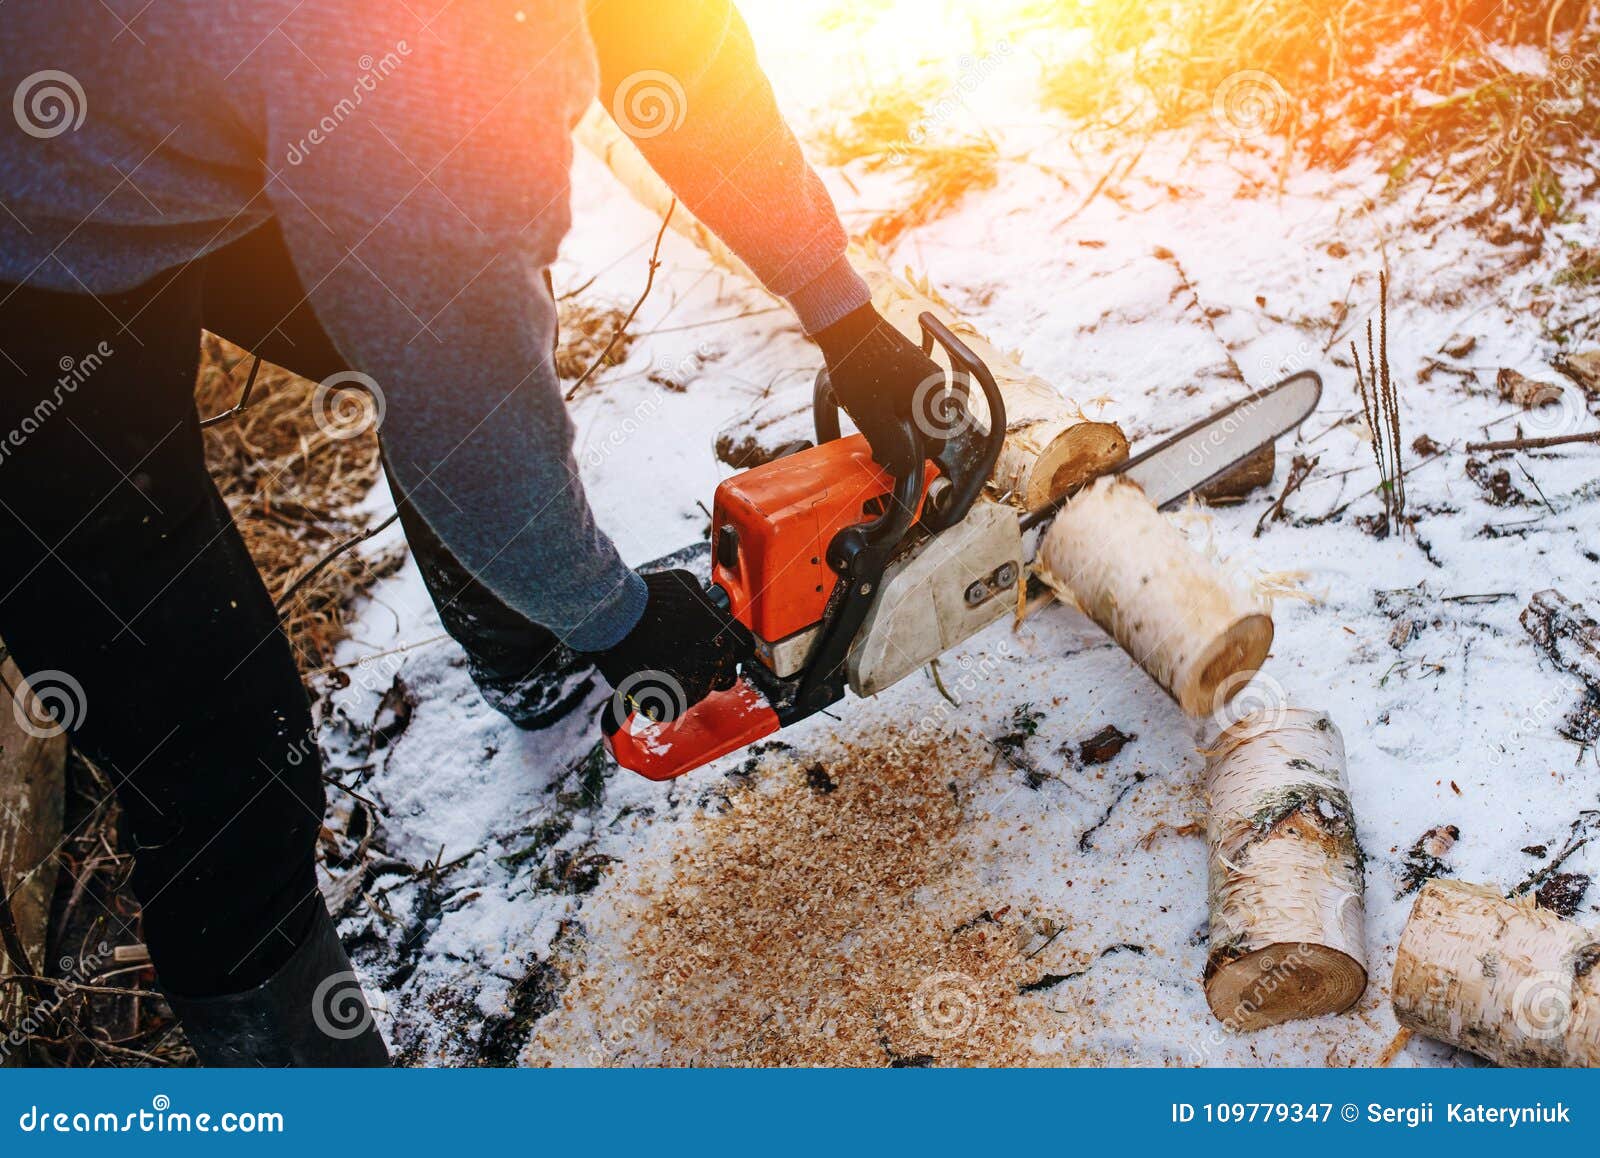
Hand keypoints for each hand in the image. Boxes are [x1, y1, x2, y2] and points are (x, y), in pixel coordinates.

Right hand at [586, 569, 738, 723]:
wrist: (617, 615)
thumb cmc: (651, 595)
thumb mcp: (689, 586)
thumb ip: (705, 604)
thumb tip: (706, 605)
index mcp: (727, 637)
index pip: (745, 648)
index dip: (733, 644)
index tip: (720, 642)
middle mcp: (715, 666)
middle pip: (727, 675)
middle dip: (714, 666)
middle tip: (692, 654)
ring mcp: (693, 688)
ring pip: (700, 692)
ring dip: (688, 680)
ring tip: (664, 662)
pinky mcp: (667, 702)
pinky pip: (674, 706)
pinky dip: (665, 697)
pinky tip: (655, 680)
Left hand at [813, 303, 943, 475]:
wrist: (843, 324)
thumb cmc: (858, 368)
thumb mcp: (873, 417)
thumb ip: (894, 447)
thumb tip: (905, 470)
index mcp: (934, 396)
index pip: (933, 445)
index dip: (908, 455)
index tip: (883, 453)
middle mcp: (934, 384)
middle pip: (921, 430)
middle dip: (897, 436)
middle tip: (869, 429)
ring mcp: (921, 374)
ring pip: (908, 415)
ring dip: (887, 420)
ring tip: (863, 407)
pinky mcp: (905, 367)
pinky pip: (900, 398)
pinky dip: (883, 404)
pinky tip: (863, 395)